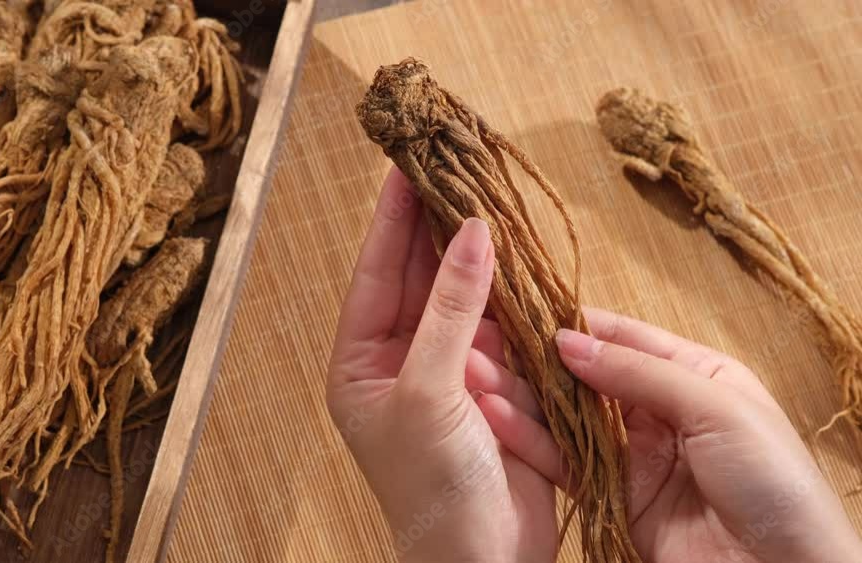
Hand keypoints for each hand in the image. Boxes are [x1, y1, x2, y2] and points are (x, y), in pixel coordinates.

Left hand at [325, 168, 557, 561]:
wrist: (482, 561)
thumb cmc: (433, 489)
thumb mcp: (430, 393)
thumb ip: (452, 311)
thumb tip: (471, 233)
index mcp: (360, 362)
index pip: (376, 273)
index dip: (392, 217)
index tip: (405, 162)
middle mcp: (398, 361)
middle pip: (418, 277)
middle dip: (434, 225)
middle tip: (452, 164)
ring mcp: (445, 372)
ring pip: (461, 298)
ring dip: (475, 256)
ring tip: (486, 196)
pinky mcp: (490, 386)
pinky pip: (498, 327)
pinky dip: (508, 296)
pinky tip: (515, 259)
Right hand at [483, 306, 861, 562]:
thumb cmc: (772, 481)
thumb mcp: (717, 406)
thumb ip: (639, 373)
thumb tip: (567, 341)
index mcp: (694, 374)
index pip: (623, 338)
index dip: (575, 323)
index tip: (525, 307)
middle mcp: (658, 409)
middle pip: (587, 375)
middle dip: (536, 357)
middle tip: (485, 336)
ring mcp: (632, 454)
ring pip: (566, 416)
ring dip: (522, 395)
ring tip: (474, 370)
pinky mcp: (612, 495)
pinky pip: (563, 461)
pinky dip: (528, 439)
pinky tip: (494, 414)